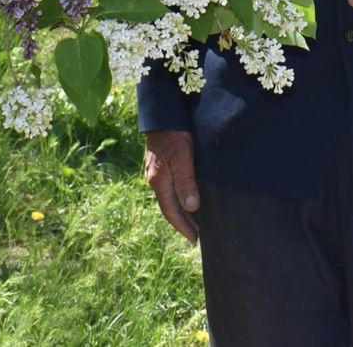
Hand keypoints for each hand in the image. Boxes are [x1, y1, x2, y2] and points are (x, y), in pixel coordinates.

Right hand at [143, 129, 200, 243]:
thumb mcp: (183, 156)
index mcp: (159, 180)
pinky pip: (169, 187)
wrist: (162, 111)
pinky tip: (187, 198)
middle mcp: (155, 178)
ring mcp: (156, 171)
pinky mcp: (160, 163)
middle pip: (168, 207)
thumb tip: (191, 208)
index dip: (183, 227)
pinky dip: (178, 197)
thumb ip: (186, 181)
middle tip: (197, 236)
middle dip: (182, 222)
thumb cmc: (174, 133)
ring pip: (169, 197)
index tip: (195, 240)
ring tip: (195, 221)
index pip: (171, 211)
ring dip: (181, 211)